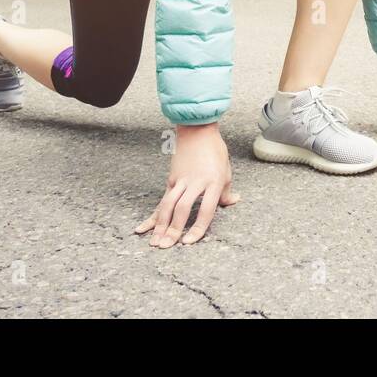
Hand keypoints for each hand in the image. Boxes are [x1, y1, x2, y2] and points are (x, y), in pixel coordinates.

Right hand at [134, 122, 240, 247]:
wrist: (197, 130)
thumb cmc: (215, 151)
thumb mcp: (226, 171)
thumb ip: (226, 191)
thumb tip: (233, 201)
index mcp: (214, 182)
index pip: (206, 210)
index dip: (197, 228)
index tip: (188, 242)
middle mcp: (196, 182)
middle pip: (183, 209)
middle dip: (173, 229)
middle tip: (165, 246)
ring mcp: (182, 180)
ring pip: (168, 205)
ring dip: (160, 225)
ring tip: (154, 242)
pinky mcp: (172, 178)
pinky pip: (162, 200)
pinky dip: (152, 216)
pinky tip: (142, 228)